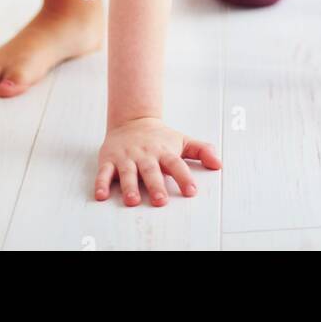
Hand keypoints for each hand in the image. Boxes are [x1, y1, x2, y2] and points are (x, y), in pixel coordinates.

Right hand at [95, 116, 221, 205]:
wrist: (131, 120)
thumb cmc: (160, 138)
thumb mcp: (181, 140)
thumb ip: (201, 151)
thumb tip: (219, 164)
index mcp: (163, 152)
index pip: (176, 164)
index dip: (184, 177)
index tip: (191, 191)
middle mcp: (145, 155)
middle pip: (151, 171)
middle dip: (155, 186)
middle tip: (160, 201)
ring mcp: (126, 157)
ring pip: (127, 173)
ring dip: (129, 186)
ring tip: (132, 201)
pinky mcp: (109, 160)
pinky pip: (104, 173)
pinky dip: (101, 184)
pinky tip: (101, 196)